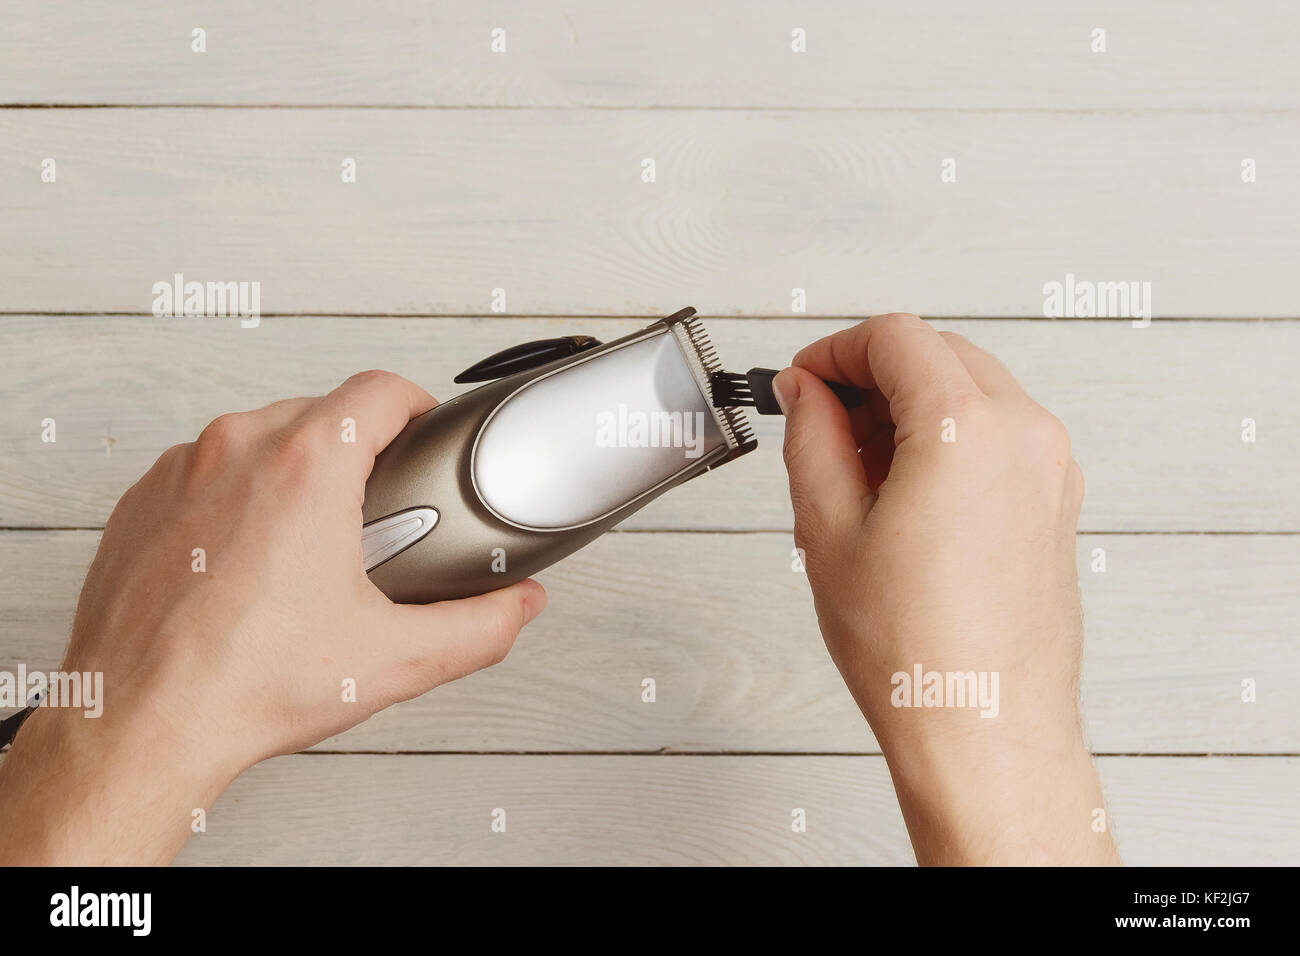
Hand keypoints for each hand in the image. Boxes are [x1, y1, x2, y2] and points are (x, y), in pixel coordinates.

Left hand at [0, 371, 544, 863]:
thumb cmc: (241, 686)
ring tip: (310, 545)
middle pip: (324, 413)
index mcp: (306, 467)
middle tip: (376, 518)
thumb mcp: (393, 659)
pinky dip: (238, 498)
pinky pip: (208, 470)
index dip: (417, 406)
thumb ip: (479, 627)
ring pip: (263, 438)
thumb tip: (514, 606)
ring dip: (296, 473)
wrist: (138, 724)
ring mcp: (181, 470)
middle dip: (360, 456)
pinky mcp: (143, 498)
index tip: (423, 434)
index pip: (381, 389)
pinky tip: (249, 561)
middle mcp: (237, 450)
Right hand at [774, 314, 1117, 864]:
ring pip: (970, 391)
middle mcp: (1024, 434)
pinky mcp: (1057, 500)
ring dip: (909, 409)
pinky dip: (947, 439)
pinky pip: (998, 434)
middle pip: (938, 353)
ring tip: (857, 478)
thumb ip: (811, 437)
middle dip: (871, 377)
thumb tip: (806, 393)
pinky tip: (903, 500)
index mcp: (965, 428)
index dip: (835, 351)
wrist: (984, 729)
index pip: (895, 337)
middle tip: (820, 427)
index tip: (802, 384)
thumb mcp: (827, 528)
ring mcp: (1051, 468)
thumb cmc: (914, 650)